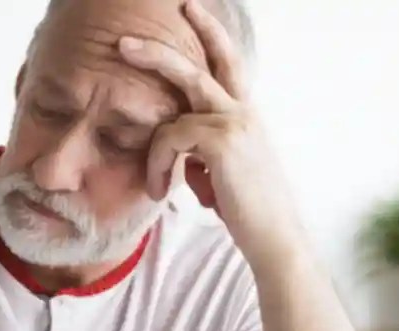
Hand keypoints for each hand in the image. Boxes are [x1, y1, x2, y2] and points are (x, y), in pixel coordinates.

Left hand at [118, 0, 296, 242]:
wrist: (275, 239)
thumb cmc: (250, 214)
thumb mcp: (223, 175)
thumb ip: (203, 153)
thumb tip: (179, 153)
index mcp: (246, 115)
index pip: (228, 62)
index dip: (210, 33)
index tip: (191, 8)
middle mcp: (243, 111)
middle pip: (197, 66)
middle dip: (158, 52)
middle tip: (123, 42)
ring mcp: (235, 122)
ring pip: (176, 108)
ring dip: (154, 148)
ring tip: (155, 188)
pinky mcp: (223, 140)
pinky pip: (170, 138)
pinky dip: (158, 165)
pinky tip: (162, 193)